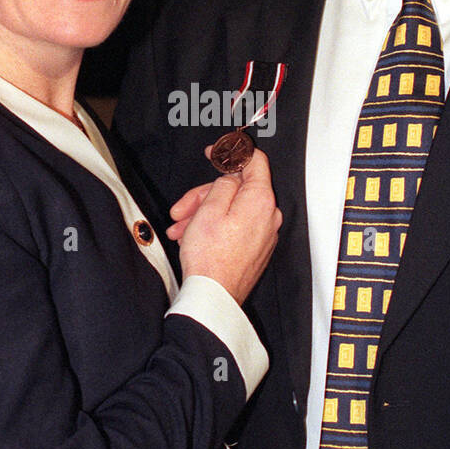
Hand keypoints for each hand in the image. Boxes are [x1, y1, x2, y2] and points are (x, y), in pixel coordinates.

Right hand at [175, 146, 281, 304]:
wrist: (212, 296)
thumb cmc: (210, 258)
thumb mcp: (210, 209)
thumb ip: (223, 183)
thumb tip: (229, 178)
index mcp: (261, 200)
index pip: (255, 161)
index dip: (231, 153)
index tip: (215, 153)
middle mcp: (268, 216)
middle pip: (236, 189)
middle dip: (205, 196)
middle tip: (183, 208)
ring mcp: (263, 234)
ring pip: (231, 210)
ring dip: (203, 214)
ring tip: (181, 228)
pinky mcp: (255, 248)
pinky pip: (234, 227)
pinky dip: (212, 227)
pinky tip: (192, 237)